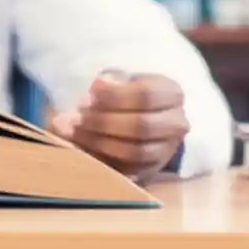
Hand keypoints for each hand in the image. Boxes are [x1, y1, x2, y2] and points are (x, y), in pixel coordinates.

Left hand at [51, 72, 187, 183]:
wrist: (138, 116)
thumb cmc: (124, 92)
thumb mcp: (121, 78)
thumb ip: (111, 80)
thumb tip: (98, 85)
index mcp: (171, 93)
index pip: (145, 95)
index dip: (113, 96)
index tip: (87, 95)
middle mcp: (176, 123)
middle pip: (141, 126)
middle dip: (103, 122)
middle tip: (76, 116)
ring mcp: (167, 150)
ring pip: (135, 152)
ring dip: (99, 142)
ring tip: (72, 131)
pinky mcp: (152, 170)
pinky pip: (127, 170)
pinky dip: (100, 159)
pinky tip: (78, 147)